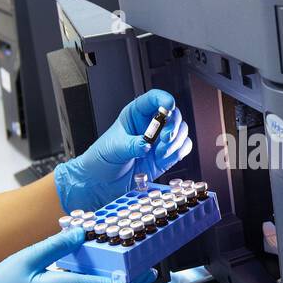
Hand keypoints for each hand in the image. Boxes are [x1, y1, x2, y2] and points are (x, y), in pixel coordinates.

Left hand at [53, 89, 191, 213]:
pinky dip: (178, 153)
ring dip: (176, 142)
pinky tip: (164, 159)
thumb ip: (132, 145)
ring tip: (160, 154)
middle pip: (174, 115)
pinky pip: (182, 149)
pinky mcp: (165, 157)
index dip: (164, 99)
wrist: (100, 183)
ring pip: (181, 132)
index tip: (169, 106)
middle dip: (174, 126)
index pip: (154, 99)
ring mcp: (159, 141)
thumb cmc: (101, 160)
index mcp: (135, 115)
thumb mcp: (114, 149)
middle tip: (166, 138)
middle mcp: (151, 126)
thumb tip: (147, 145)